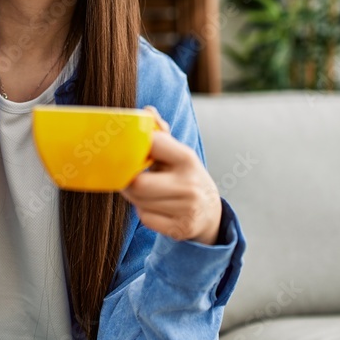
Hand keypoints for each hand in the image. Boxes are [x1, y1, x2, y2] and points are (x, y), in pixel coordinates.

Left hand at [121, 106, 222, 244]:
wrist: (211, 213)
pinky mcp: (180, 229)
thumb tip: (147, 111)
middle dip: (128, 181)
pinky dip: (144, 212)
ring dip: (134, 197)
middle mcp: (189, 184)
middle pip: (137, 183)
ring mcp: (186, 209)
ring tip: (144, 191)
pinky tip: (154, 207)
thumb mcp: (178, 154)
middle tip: (128, 178)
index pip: (152, 145)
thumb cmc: (186, 176)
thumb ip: (161, 134)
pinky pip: (146, 219)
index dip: (136, 147)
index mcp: (187, 158)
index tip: (131, 150)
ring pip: (139, 202)